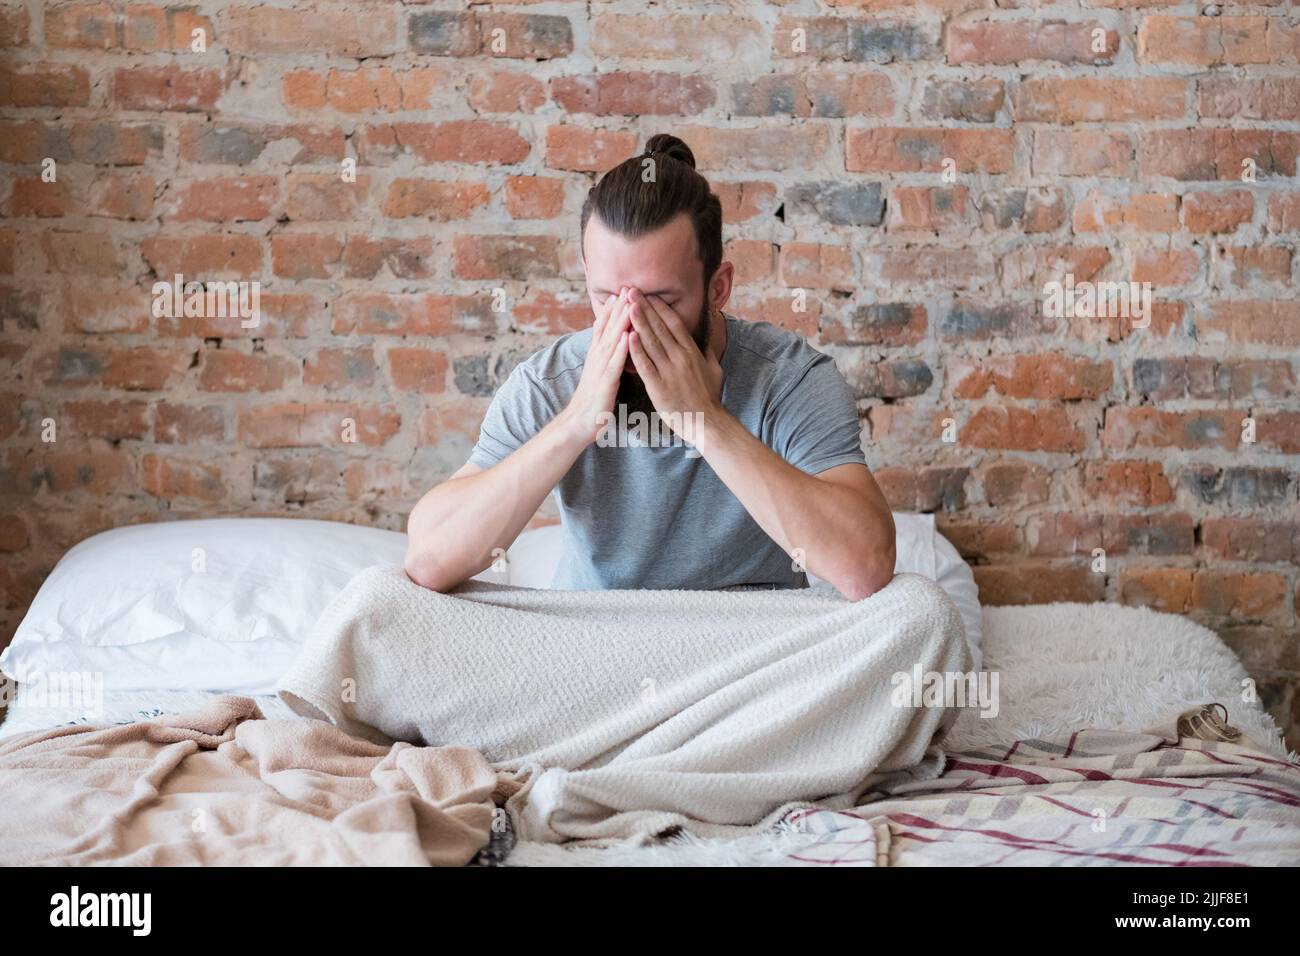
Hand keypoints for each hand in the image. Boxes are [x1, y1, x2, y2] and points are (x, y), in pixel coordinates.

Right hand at [555, 288, 631, 445]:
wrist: (579, 423)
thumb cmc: (593, 400)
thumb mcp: (600, 373)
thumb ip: (606, 357)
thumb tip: (614, 343)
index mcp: (598, 355)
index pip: (605, 327)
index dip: (614, 309)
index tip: (624, 290)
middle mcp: (597, 358)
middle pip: (608, 328)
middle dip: (619, 307)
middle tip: (628, 287)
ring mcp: (600, 369)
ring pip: (611, 341)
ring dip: (620, 321)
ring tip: (630, 303)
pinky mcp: (605, 383)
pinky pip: (614, 364)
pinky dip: (621, 349)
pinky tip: (628, 336)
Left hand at [626, 288, 723, 439]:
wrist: (707, 422)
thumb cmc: (710, 398)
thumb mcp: (714, 369)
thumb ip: (707, 352)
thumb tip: (707, 338)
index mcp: (692, 352)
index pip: (675, 324)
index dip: (661, 308)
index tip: (649, 294)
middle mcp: (680, 357)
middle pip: (660, 327)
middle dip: (645, 307)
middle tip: (632, 290)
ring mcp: (669, 371)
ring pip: (651, 342)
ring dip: (638, 322)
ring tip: (627, 305)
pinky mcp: (658, 386)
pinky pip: (645, 365)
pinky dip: (636, 350)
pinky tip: (627, 336)